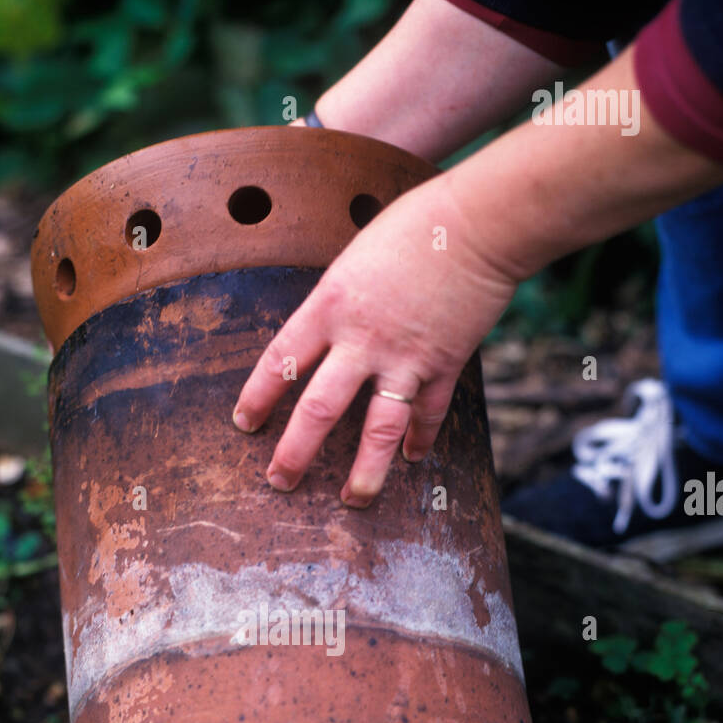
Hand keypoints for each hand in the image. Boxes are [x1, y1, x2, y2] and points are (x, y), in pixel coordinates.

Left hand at [232, 172, 518, 505]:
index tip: (244, 423)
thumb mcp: (353, 255)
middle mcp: (361, 339)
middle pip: (319, 409)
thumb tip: (321, 333)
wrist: (479, 221)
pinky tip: (412, 457)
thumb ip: (335, 300)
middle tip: (280, 481)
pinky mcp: (444, 363)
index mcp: (330, 305)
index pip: (281, 362)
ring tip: (353, 500)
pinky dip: (421, 438)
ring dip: (365, 471)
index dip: (258, 397)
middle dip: (295, 452)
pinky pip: (428, 412)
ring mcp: (405, 357)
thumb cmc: (414, 224)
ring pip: (378, 429)